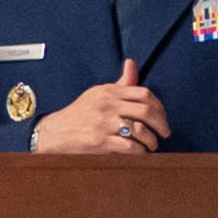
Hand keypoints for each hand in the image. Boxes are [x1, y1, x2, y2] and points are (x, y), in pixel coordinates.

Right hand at [36, 63, 167, 154]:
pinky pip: (129, 147)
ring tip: (152, 145)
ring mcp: (103, 124)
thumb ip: (120, 83)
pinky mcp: (99, 142)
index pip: (144, 93)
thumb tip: (132, 63)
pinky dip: (140, 152)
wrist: (53, 133)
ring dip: (151, 141)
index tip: (162, 117)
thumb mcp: (98, 93)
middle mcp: (107, 105)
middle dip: (161, 124)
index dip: (159, 107)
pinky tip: (140, 153)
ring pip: (140, 130)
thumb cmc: (78, 114)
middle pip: (146, 111)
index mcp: (109, 92)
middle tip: (164, 133)